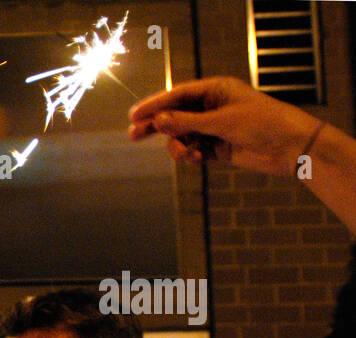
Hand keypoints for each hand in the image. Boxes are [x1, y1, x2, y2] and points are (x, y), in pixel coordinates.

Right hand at [128, 77, 318, 177]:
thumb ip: (187, 122)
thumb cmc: (262, 123)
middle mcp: (212, 107)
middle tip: (132, 135)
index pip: (177, 95)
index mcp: (215, 90)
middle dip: (156, 126)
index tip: (134, 115)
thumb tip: (157, 121)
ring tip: (181, 155)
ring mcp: (214, 128)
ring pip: (182, 136)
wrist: (291, 146)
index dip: (154, 105)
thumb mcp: (221, 121)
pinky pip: (194, 150)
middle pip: (175, 115)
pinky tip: (195, 159)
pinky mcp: (218, 147)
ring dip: (177, 146)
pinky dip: (190, 156)